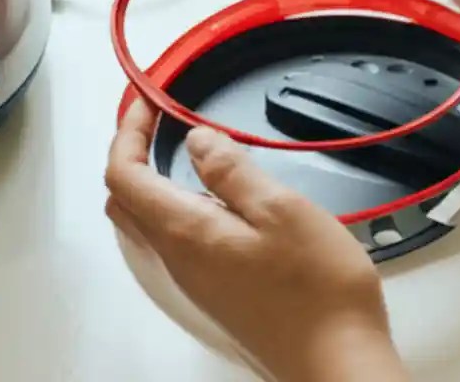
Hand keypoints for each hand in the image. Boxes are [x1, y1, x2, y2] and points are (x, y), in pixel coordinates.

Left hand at [104, 101, 406, 381]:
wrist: (335, 362)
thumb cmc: (317, 293)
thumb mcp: (280, 209)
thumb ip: (230, 170)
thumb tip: (196, 140)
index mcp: (184, 231)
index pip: (124, 173)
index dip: (128, 132)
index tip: (150, 103)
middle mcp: (176, 259)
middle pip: (124, 200)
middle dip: (131, 153)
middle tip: (157, 123)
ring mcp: (192, 279)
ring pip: (145, 223)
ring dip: (152, 181)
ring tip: (185, 152)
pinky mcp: (212, 291)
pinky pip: (173, 242)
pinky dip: (175, 207)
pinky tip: (214, 198)